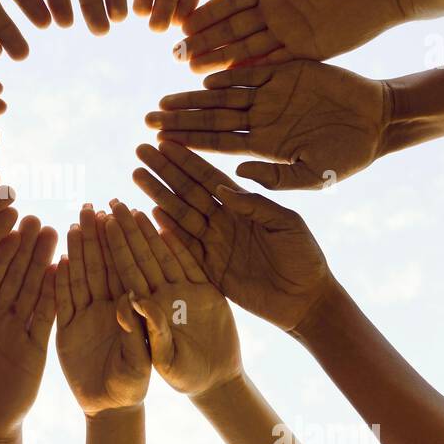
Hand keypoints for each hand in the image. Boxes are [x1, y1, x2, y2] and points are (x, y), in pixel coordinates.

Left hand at [0, 216, 57, 443]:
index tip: (3, 225)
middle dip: (22, 246)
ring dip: (41, 261)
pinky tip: (63, 269)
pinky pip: (46, 314)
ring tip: (53, 232)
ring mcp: (17, 328)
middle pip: (12, 274)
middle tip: (33, 217)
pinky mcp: (35, 345)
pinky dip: (54, 292)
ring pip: (32, 287)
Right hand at [54, 205, 149, 416]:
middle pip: (102, 265)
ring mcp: (88, 316)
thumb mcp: (142, 364)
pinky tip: (56, 259)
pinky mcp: (67, 329)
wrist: (110, 410)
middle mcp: (110, 307)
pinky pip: (60, 300)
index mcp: (132, 311)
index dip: (120, 242)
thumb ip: (141, 332)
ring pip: (81, 276)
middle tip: (90, 206)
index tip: (116, 216)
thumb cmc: (133, 389)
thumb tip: (132, 300)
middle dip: (96, 236)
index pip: (125, 269)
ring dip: (77, 250)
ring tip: (72, 223)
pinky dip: (58, 280)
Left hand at [102, 202, 240, 398]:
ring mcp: (179, 294)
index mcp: (136, 314)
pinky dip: (178, 245)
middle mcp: (154, 299)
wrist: (213, 383)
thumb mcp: (159, 362)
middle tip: (107, 203)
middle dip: (120, 232)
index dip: (108, 248)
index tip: (97, 223)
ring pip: (158, 257)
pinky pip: (189, 263)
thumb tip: (132, 300)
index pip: (119, 274)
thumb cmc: (181, 378)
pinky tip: (166, 225)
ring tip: (133, 208)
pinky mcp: (205, 292)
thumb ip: (149, 332)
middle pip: (133, 260)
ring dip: (145, 233)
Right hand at [132, 141, 330, 332]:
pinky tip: (149, 212)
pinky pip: (183, 247)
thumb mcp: (287, 225)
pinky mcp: (209, 269)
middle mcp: (224, 220)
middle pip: (188, 191)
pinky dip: (166, 230)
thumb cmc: (304, 258)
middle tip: (142, 150)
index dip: (187, 159)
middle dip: (165, 171)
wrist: (306, 301)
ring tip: (138, 175)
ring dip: (158, 195)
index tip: (166, 142)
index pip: (209, 177)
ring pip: (180, 214)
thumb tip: (221, 188)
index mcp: (244, 205)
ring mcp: (214, 244)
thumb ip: (256, 206)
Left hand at [144, 61, 391, 189]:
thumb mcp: (316, 176)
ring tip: (164, 100)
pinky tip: (204, 76)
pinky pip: (251, 71)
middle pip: (211, 119)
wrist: (380, 120)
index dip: (189, 143)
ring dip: (194, 97)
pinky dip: (230, 73)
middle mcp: (260, 120)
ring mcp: (271, 95)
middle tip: (147, 120)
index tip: (161, 143)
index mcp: (263, 147)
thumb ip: (277, 178)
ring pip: (223, 95)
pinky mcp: (286, 71)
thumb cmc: (350, 155)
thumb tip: (236, 178)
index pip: (217, 144)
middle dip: (180, 120)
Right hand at [176, 0, 413, 69]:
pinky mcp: (307, 50)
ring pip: (247, 49)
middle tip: (178, 55)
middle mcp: (275, 8)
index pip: (230, 1)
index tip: (182, 24)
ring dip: (221, 60)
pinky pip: (273, 64)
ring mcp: (290, 31)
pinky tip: (229, 81)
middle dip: (205, 42)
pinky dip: (251, 72)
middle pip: (232, 29)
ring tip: (194, 71)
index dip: (207, 13)